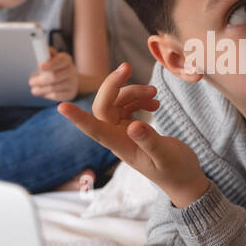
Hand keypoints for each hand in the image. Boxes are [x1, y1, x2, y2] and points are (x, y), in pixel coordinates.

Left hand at [30, 45, 78, 101]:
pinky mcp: (70, 93)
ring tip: (34, 90)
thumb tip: (41, 49)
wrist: (69, 80)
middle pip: (54, 76)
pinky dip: (47, 95)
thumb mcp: (52, 58)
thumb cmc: (56, 67)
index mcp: (66, 59)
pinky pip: (56, 95)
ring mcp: (72, 83)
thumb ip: (46, 54)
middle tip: (31, 82)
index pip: (60, 60)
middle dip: (40, 80)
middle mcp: (71, 70)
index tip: (40, 67)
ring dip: (41, 89)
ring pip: (54, 87)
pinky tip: (43, 93)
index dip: (50, 64)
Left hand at [57, 63, 209, 207]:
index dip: (78, 118)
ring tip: (154, 93)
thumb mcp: (166, 156)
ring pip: (116, 103)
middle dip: (114, 85)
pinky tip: (154, 103)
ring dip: (132, 92)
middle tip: (128, 66)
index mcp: (121, 147)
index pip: (94, 130)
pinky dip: (139, 99)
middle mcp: (118, 138)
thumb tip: (133, 125)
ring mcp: (124, 132)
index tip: (61, 106)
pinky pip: (127, 107)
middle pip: (104, 106)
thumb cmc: (176, 171)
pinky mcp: (132, 129)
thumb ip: (150, 142)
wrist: (184, 179)